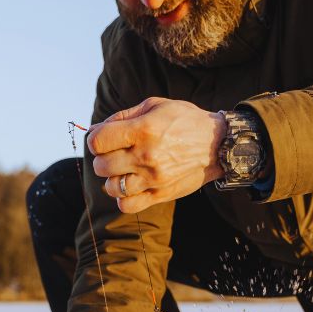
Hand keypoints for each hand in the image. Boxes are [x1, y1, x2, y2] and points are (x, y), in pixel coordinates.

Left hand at [88, 97, 226, 213]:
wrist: (218, 145)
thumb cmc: (184, 121)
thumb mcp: (155, 106)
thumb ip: (123, 116)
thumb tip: (94, 130)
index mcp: (143, 130)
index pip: (97, 142)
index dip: (96, 140)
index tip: (105, 139)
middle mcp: (146, 156)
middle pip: (101, 165)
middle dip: (102, 158)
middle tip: (115, 154)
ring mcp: (153, 178)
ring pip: (112, 187)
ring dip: (112, 179)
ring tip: (123, 171)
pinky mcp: (161, 194)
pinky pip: (128, 205)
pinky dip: (123, 198)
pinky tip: (130, 187)